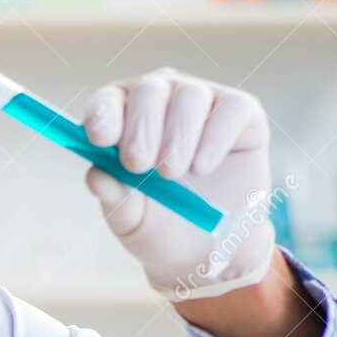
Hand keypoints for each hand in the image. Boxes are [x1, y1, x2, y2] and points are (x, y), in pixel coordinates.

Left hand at [82, 67, 276, 300]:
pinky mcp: (241, 110)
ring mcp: (202, 99)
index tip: (101, 140)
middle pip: (149, 90)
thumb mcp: (131, 220)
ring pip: (189, 95)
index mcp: (123, 117)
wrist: (209, 247)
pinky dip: (215, 138)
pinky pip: (230, 108)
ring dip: (178, 136)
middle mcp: (161, 98)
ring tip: (171, 174)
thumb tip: (95, 177)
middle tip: (138, 165)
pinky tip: (202, 167)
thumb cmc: (161, 224)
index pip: (108, 99)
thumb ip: (114, 198)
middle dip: (141, 127)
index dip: (103, 114)